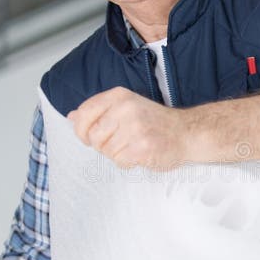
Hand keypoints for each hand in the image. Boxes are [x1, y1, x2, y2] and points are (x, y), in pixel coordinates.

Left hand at [68, 86, 188, 168]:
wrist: (187, 133)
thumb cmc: (155, 122)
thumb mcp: (126, 107)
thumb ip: (98, 111)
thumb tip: (72, 117)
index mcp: (119, 96)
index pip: (84, 112)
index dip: (81, 129)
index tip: (89, 136)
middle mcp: (125, 108)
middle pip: (92, 136)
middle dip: (102, 145)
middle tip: (120, 142)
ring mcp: (134, 128)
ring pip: (106, 151)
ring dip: (117, 154)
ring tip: (133, 147)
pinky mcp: (142, 147)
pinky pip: (120, 161)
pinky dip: (127, 162)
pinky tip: (139, 154)